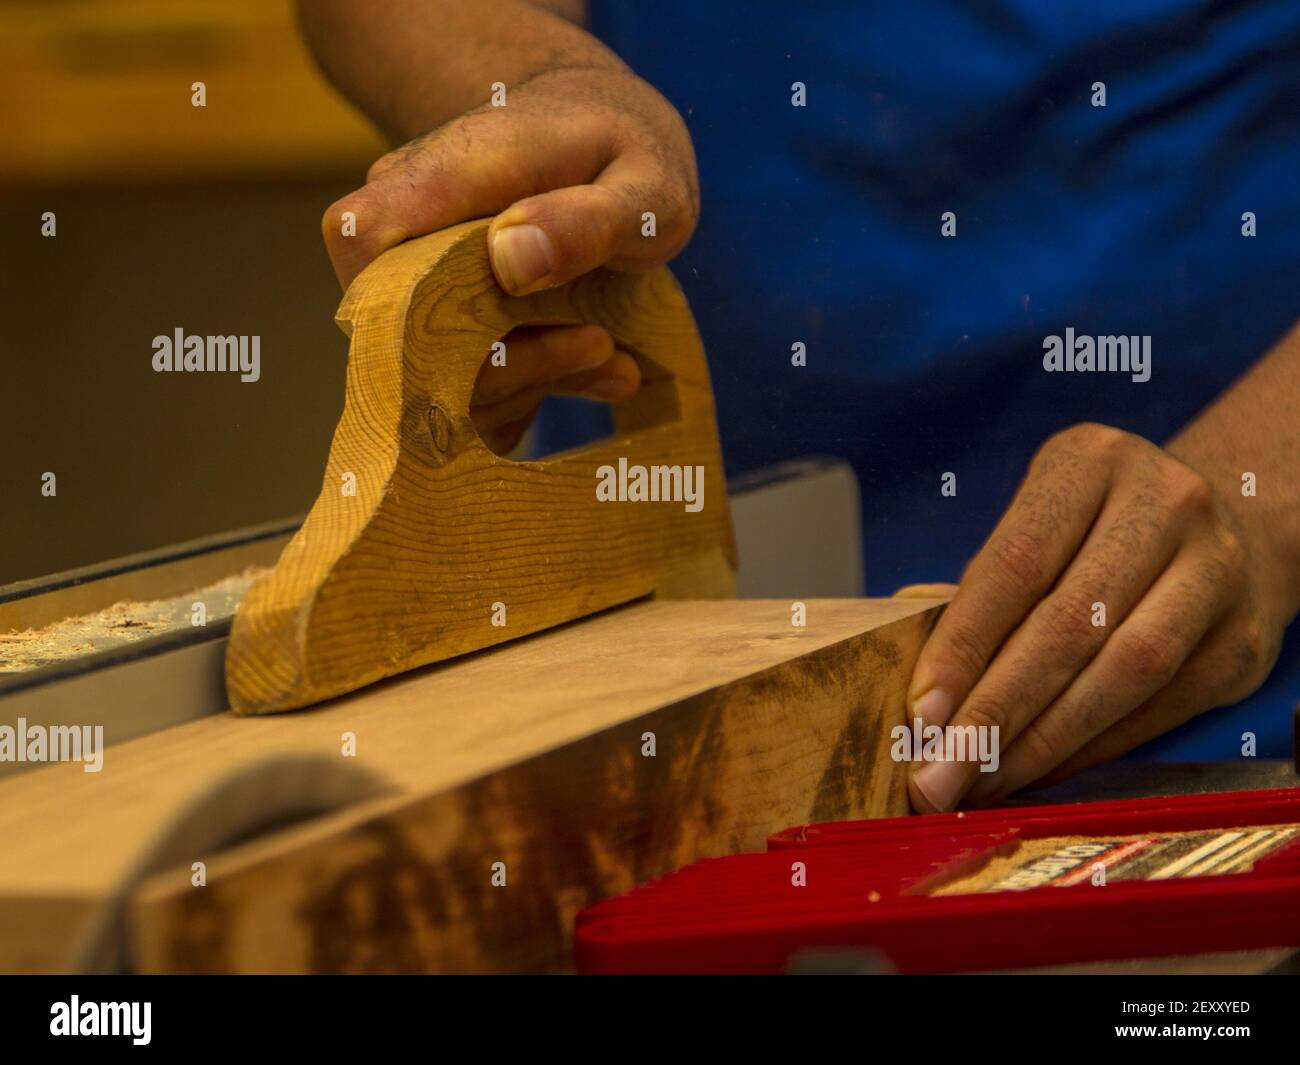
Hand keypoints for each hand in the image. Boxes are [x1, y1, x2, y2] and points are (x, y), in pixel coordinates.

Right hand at [321, 66, 698, 452]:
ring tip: (605, 351)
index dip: (404, 302)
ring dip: (526, 383)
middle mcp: (411, 229)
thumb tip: (509, 258)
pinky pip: (465, 384)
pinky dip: (529, 391)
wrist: (602, 140)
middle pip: (404, 333)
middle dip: (503, 367)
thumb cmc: (624, 158)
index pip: (360, 235)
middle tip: (598, 345)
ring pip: (435, 372)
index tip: (514, 326)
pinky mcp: (442, 321)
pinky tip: (590, 367)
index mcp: (444, 175)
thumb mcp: (645, 184)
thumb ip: (588, 220)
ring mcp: (419, 279)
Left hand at [902, 422, 1289, 811]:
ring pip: (1123, 672)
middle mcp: (1166, 505)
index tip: (921, 712)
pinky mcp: (1243, 642)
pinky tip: (1039, 770)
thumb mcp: (1042, 519)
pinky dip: (1090, 747)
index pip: (1016, 563)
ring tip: (984, 779)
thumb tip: (915, 668)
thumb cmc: (1096, 532)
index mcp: (1091, 461)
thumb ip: (985, 584)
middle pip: (1069, 624)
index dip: (964, 644)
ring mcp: (1216, 572)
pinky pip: (1159, 708)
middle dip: (995, 710)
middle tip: (941, 771)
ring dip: (1043, 740)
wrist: (1231, 529)